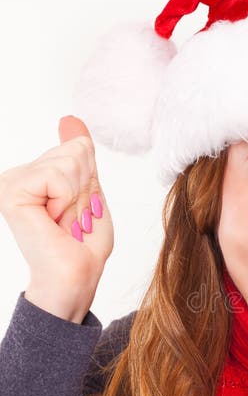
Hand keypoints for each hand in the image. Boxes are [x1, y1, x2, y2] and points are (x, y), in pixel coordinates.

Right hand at [0, 115, 113, 318]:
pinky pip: (57, 176)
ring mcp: (11, 182)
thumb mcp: (89, 190)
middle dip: (85, 188)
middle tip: (71, 218)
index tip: (76, 210)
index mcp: (35, 174)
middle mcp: (18, 175)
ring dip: (77, 197)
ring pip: (68, 161)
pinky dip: (66, 200)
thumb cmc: (83, 244)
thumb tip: (70, 119)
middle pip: (74, 151)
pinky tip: (53, 220)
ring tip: (63, 221)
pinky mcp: (10, 192)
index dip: (90, 181)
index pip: (78, 148)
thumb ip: (79, 154)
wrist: (75, 276)